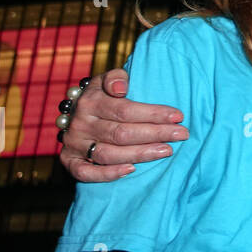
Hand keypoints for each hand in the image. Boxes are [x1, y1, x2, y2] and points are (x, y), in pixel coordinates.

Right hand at [59, 68, 188, 181]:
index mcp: (90, 101)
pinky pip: (86, 173)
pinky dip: (108, 174)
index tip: (178, 116)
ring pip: (108, 154)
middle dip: (155, 134)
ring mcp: (74, 144)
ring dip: (140, 154)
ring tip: (166, 151)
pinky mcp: (70, 161)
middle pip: (121, 133)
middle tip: (181, 134)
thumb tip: (121, 87)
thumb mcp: (106, 79)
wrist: (74, 113)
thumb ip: (116, 77)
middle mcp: (80, 124)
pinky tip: (131, 170)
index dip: (153, 113)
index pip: (125, 110)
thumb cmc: (101, 95)